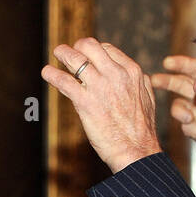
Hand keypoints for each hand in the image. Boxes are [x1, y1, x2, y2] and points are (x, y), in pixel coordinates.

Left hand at [42, 37, 162, 172]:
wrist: (136, 150)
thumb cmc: (142, 130)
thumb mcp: (147, 98)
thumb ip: (140, 83)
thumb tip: (134, 74)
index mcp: (131, 72)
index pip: (107, 49)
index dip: (94, 50)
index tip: (87, 56)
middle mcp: (115, 74)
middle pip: (90, 46)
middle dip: (78, 46)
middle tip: (70, 52)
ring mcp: (99, 87)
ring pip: (75, 59)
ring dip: (63, 53)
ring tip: (57, 53)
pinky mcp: (85, 102)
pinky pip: (64, 81)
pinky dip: (52, 75)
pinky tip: (47, 73)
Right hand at [151, 54, 195, 175]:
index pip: (193, 69)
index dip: (179, 64)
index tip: (167, 62)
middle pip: (179, 84)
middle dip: (165, 82)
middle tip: (155, 80)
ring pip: (178, 108)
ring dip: (180, 112)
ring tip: (188, 117)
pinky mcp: (195, 130)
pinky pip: (187, 128)